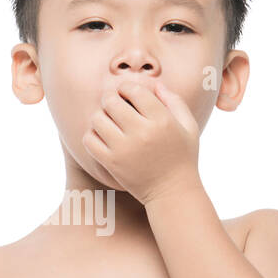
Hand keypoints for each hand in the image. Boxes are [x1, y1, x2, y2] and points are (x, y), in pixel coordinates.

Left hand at [81, 77, 200, 204]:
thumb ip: (174, 101)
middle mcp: (142, 133)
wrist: (173, 193)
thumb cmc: (182, 157)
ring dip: (100, 116)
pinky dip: (92, 135)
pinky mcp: (112, 163)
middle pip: (111, 101)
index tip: (127, 93)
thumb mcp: (188, 126)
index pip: (134, 90)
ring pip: (97, 119)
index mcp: (162, 120)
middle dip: (110, 98)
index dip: (127, 87)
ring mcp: (124, 149)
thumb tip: (155, 84)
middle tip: (114, 105)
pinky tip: (103, 137)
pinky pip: (89, 140)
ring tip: (109, 121)